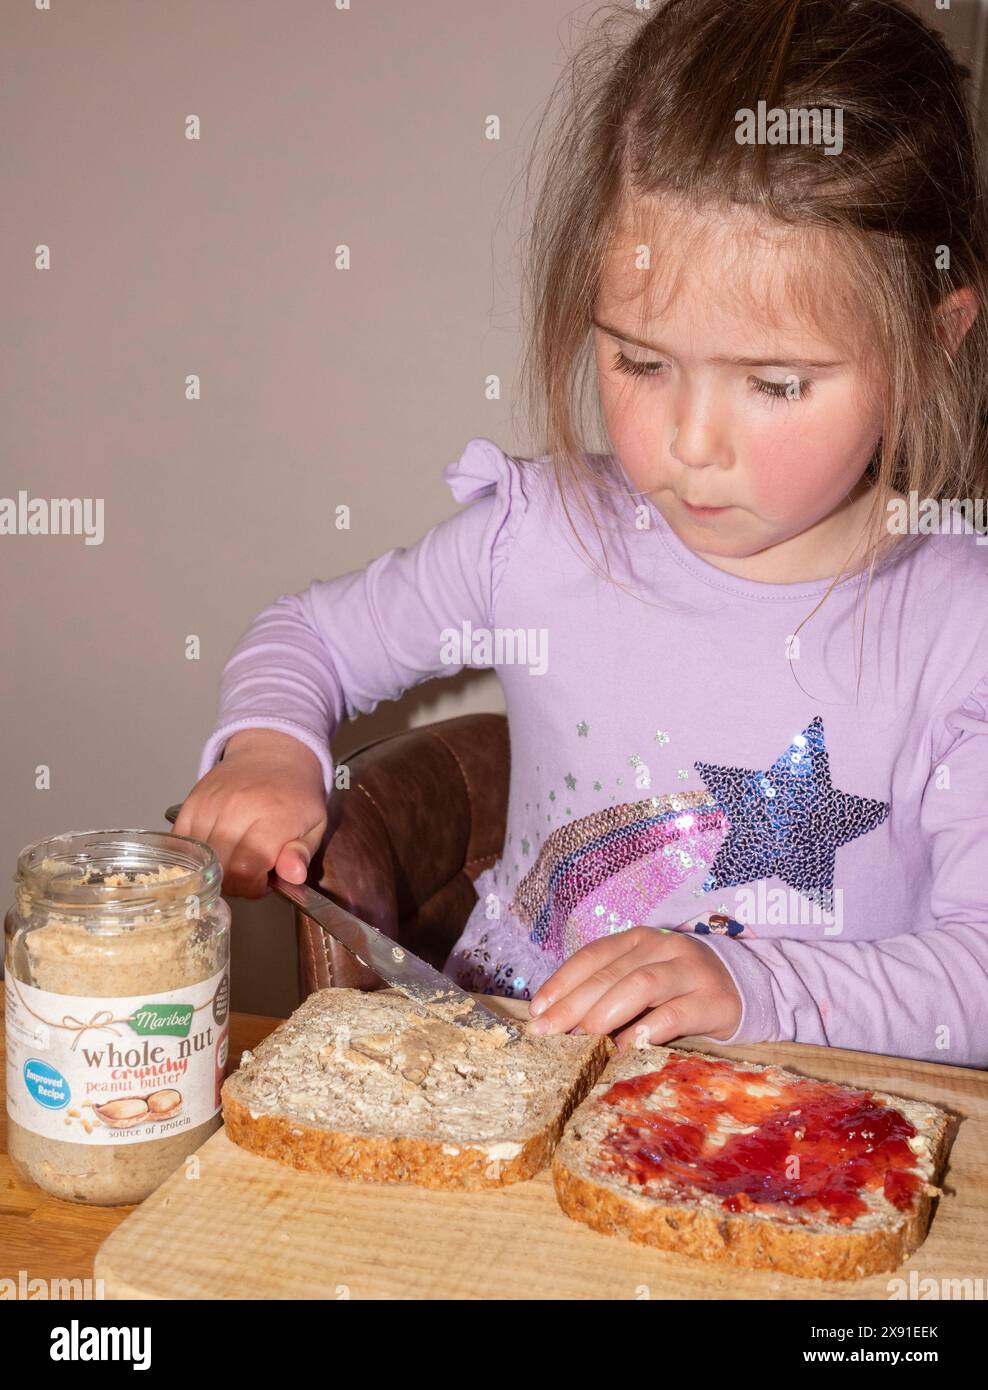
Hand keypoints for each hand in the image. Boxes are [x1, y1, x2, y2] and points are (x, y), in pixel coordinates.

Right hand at [171, 729, 328, 897]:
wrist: (273, 754)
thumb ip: (302, 853)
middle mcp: (237, 809)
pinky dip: (195, 855)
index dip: (253, 887)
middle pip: (221, 869)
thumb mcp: (314, 825)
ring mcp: (211, 804)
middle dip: (235, 882)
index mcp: (273, 817)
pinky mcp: (192, 802)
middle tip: (249, 872)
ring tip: (234, 860)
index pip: (246, 870)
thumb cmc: (296, 795)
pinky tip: (215, 851)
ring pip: (199, 859)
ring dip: (215, 870)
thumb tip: (293, 875)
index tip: (263, 880)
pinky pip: (183, 841)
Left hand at [526, 925, 741, 1050]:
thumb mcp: (644, 978)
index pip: (593, 954)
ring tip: (580, 1039)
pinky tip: (623, 1049)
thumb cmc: (681, 988)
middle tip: (547, 1032)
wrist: (745, 988)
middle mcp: (663, 947)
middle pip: (611, 972)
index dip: (562, 980)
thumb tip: (561, 1021)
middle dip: (574, 1003)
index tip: (537, 1009)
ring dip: (605, 1012)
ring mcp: (690, 970)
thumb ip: (610, 990)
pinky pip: (673, 1014)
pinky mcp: (713, 1000)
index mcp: (639, 939)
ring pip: (640, 985)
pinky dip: (645, 1031)